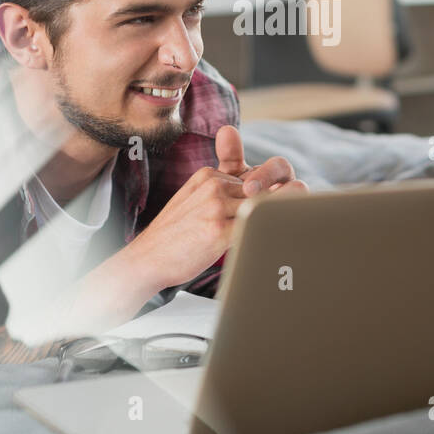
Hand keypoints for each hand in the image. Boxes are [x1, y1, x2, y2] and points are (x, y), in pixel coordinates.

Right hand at [124, 127, 306, 290]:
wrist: (147, 259)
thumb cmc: (176, 235)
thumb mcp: (196, 199)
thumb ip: (225, 190)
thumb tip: (260, 190)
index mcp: (209, 174)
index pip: (255, 180)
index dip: (272, 196)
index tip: (284, 205)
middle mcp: (214, 185)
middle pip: (264, 191)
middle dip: (278, 207)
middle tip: (287, 222)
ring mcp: (216, 206)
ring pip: (263, 208)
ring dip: (275, 220)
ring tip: (282, 234)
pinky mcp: (218, 230)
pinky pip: (255, 228)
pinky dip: (267, 234)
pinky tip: (271, 244)